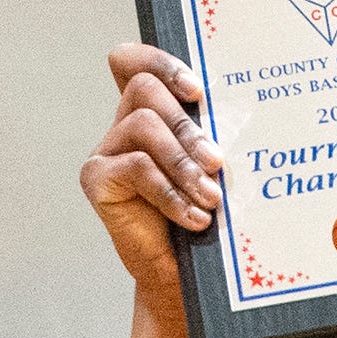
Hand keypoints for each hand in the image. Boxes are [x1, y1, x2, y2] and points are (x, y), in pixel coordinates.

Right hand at [83, 43, 224, 302]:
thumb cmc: (204, 216)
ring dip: (183, 162)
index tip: (197, 90)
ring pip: (143, 125)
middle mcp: (123, 125)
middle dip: (187, 124)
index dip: (160, 61)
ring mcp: (106, 151)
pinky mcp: (96, 180)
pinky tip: (195, 218)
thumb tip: (241, 112)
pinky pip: (136, 168)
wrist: (182, 276)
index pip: (135, 62)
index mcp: (150, 112)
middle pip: (144, 90)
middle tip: (218, 162)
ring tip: (211, 196)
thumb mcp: (214, 170)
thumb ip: (213, 136)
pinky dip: (170, 193)